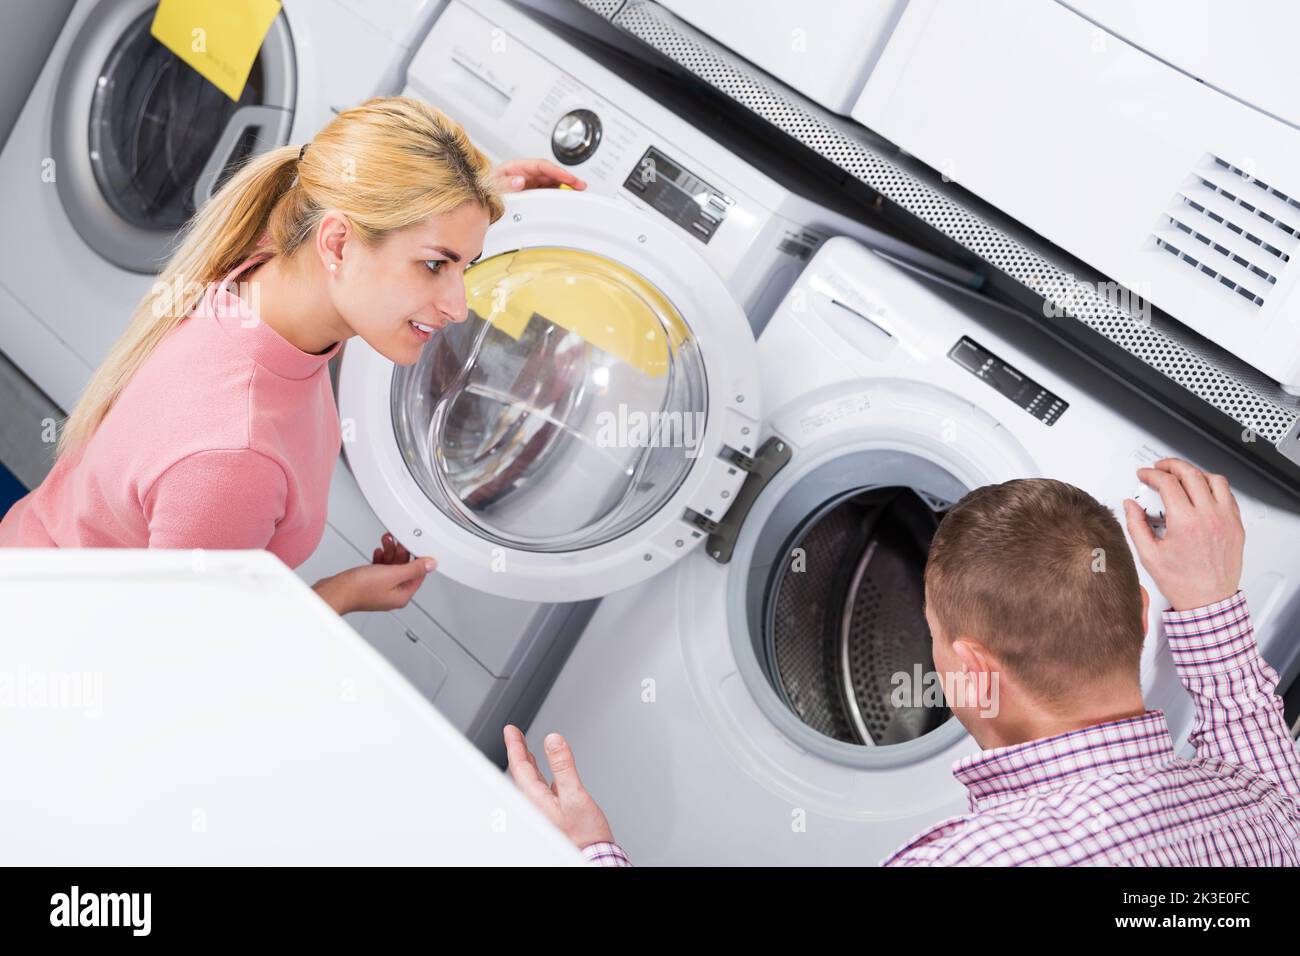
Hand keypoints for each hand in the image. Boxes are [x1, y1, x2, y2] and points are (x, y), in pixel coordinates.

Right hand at [313, 533, 435, 613]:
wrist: (335, 591)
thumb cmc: (358, 589)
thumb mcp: (392, 574)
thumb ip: (413, 568)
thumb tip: (431, 564)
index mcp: (402, 595)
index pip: (418, 574)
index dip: (418, 557)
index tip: (415, 545)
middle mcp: (393, 594)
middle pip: (404, 568)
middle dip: (401, 552)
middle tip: (397, 540)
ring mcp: (380, 589)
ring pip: (391, 566)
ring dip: (390, 552)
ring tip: (386, 541)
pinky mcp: (369, 584)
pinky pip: (380, 568)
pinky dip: (380, 558)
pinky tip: (378, 552)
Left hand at [492, 158, 586, 192]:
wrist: (481, 203)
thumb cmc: (485, 190)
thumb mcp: (492, 186)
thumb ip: (505, 183)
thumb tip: (520, 180)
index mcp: (515, 167)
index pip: (541, 166)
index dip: (556, 171)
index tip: (567, 177)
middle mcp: (524, 174)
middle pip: (550, 173)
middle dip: (567, 178)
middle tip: (580, 185)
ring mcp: (530, 183)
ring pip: (552, 182)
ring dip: (565, 187)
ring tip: (578, 192)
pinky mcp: (532, 193)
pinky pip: (548, 192)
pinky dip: (559, 195)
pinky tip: (567, 198)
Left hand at [503, 724, 614, 849]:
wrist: (592, 855)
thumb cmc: (583, 835)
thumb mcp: (575, 795)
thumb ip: (563, 767)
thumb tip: (553, 741)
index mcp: (535, 799)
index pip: (519, 766)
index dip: (514, 745)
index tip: (510, 730)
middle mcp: (535, 804)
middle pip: (522, 772)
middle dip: (518, 750)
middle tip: (514, 734)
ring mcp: (543, 808)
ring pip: (531, 780)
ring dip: (527, 762)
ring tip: (524, 748)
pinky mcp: (554, 811)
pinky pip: (541, 788)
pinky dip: (539, 774)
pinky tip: (544, 772)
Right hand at [1123, 458, 1243, 610]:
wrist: (1208, 602)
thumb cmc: (1183, 583)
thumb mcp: (1149, 556)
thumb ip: (1136, 525)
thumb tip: (1131, 506)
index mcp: (1185, 523)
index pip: (1168, 483)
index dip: (1152, 474)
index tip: (1145, 475)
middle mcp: (1209, 517)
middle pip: (1191, 474)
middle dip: (1171, 465)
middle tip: (1160, 467)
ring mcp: (1226, 520)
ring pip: (1214, 480)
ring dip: (1195, 473)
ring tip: (1182, 476)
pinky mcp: (1236, 526)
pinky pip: (1229, 495)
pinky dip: (1214, 487)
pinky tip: (1203, 491)